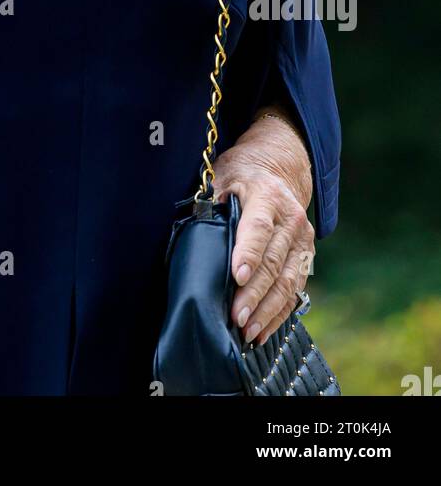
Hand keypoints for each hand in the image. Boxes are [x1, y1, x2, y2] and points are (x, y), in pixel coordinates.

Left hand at [212, 120, 315, 347]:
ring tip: (249, 332)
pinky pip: (296, 290)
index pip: (259, 228)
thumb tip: (193, 227)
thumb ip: (210, 201)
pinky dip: (280, 313)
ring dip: (268, 310)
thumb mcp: (223, 176)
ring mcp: (303, 240)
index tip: (236, 278)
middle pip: (274, 262)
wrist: (280, 168)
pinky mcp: (307, 257)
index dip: (248, 253)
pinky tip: (264, 330)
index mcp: (267, 196)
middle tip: (237, 318)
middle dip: (255, 293)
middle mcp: (291, 219)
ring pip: (288, 281)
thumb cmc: (242, 175)